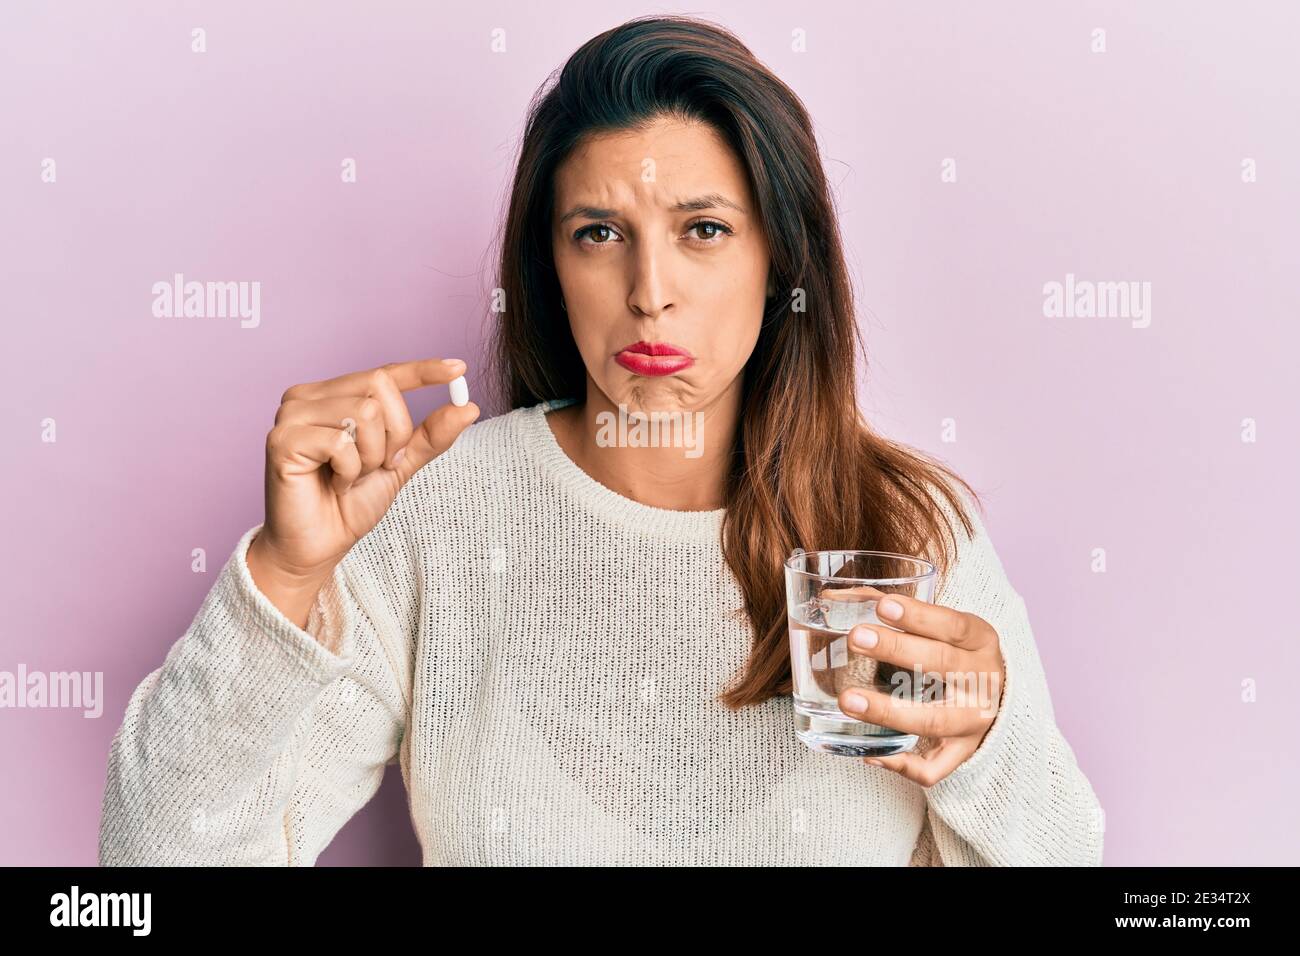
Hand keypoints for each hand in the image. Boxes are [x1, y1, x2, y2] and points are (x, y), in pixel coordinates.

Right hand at [247, 358, 478, 620]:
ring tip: (350, 477)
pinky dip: (351, 471)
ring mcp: (291, 416)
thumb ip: (429, 436)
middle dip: (396, 433)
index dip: (423, 370)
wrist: (317, 547)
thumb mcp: (400, 464)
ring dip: (372, 456)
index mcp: (331, 395)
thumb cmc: (348, 505)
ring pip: (365, 413)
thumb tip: (469, 407)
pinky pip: (341, 443)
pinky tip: (335, 484)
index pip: (383, 373)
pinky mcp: (281, 440)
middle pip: (379, 386)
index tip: (459, 369)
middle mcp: (306, 397)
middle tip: (381, 465)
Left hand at [836, 591, 1004, 786]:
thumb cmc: (952, 652)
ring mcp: (974, 722)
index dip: (919, 616)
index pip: (953, 625)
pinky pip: (934, 768)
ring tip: (847, 700)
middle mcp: (983, 682)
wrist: (996, 698)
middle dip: (897, 649)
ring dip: (889, 711)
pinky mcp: (962, 753)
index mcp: (980, 642)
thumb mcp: (938, 626)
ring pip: (934, 721)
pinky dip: (903, 765)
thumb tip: (832, 596)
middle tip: (856, 638)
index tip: (882, 605)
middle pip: (943, 664)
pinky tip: (871, 754)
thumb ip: (888, 608)